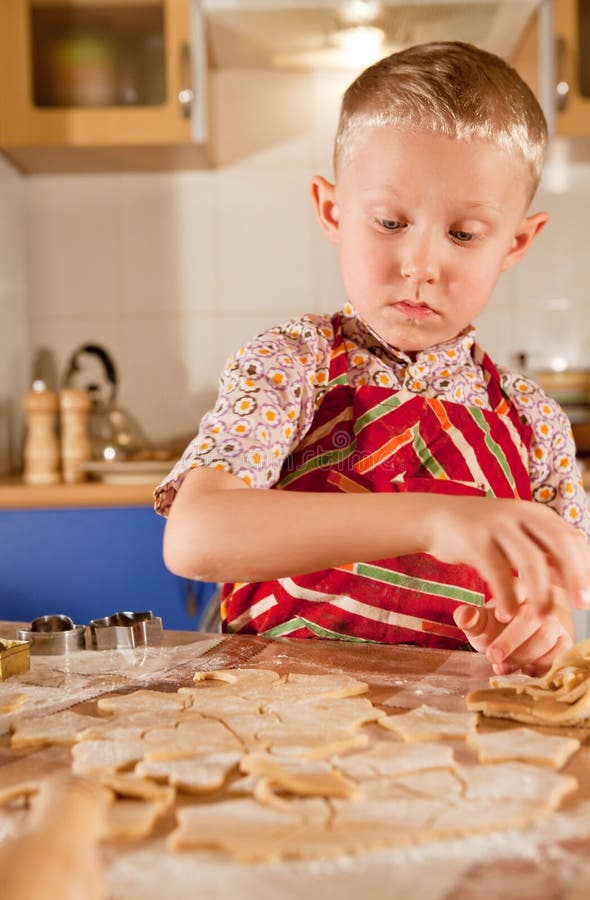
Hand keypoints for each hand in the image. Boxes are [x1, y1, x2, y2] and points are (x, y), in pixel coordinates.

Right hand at [425, 495, 589, 622]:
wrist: (437, 518)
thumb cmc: (483, 533)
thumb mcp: (517, 537)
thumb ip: (545, 555)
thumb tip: (577, 582)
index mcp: (536, 513)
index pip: (571, 538)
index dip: (585, 566)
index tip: (587, 596)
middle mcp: (520, 513)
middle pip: (559, 543)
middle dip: (576, 576)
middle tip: (581, 606)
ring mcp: (497, 524)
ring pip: (530, 560)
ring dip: (540, 593)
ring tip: (541, 618)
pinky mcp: (474, 539)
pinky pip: (498, 571)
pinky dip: (505, 595)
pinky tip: (507, 614)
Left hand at [453, 598, 573, 675]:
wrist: (509, 645)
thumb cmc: (493, 629)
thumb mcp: (478, 624)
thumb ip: (470, 619)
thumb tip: (463, 616)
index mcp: (517, 590)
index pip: (518, 588)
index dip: (510, 602)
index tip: (500, 617)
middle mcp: (540, 603)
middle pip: (532, 618)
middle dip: (511, 640)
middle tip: (492, 656)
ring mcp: (555, 623)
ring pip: (546, 638)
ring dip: (523, 656)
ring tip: (502, 667)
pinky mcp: (564, 641)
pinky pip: (559, 654)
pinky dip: (541, 666)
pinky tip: (525, 671)